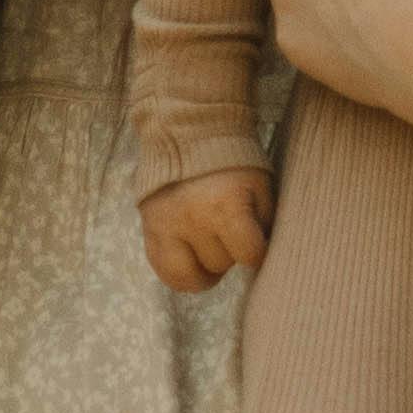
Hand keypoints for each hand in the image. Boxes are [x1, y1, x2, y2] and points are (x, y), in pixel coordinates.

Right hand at [138, 164, 272, 296]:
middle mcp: (193, 218)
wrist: (190, 135)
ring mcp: (167, 225)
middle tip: (229, 234)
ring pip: (186, 277)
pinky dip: (178, 274)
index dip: (256, 252)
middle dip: (228, 253)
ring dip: (203, 272)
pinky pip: (162, 271)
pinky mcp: (149, 229)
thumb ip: (263, 223)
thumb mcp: (260, 187)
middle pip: (218, 264)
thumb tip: (260, 256)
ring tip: (210, 257)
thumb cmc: (233, 165)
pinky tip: (190, 262)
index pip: (248, 254)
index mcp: (225, 204)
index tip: (255, 243)